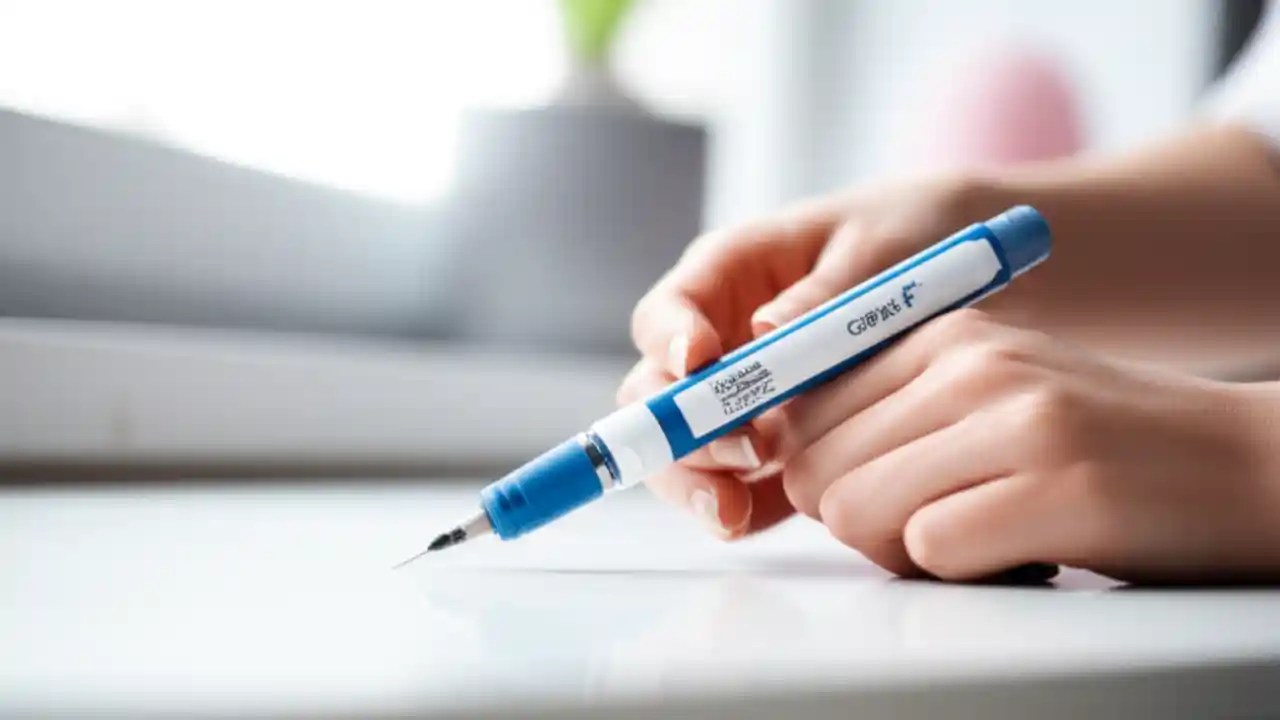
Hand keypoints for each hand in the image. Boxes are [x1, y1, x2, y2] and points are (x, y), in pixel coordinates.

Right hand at [618, 176, 1015, 538]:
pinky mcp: (778, 449)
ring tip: (733, 510)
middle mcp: (723, 339)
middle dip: (680, 431)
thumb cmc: (911, 232)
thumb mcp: (879, 246)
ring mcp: (746, 400)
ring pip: (687, 449)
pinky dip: (738, 507)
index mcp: (730, 274)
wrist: (966, 264)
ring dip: (698, 481)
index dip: (670, 339)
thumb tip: (767, 329)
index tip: (698, 362)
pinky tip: (749, 520)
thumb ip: (825, 291)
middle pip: (659, 395)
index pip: (669, 312)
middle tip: (738, 451)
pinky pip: (739, 485)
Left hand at [775, 309, 1279, 582]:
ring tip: (971, 534)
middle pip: (813, 468)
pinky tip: (1016, 548)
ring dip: (898, 548)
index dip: (816, 468)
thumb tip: (784, 451)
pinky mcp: (1056, 488)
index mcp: (944, 332)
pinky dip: (959, 569)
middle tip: (925, 523)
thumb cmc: (1097, 441)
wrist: (1239, 462)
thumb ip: (892, 404)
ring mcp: (1016, 421)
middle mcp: (972, 363)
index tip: (854, 488)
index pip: (801, 407)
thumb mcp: (990, 388)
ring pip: (853, 510)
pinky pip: (928, 550)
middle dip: (851, 517)